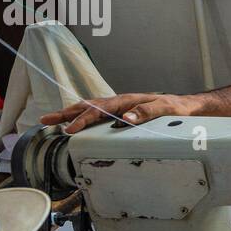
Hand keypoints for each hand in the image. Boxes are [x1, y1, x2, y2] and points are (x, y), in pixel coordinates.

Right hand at [40, 93, 191, 132]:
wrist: (185, 106)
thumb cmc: (176, 108)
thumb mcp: (165, 109)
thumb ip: (147, 112)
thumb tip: (126, 119)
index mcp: (126, 101)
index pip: (98, 110)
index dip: (82, 120)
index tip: (69, 130)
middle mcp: (120, 102)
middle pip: (87, 106)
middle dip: (65, 113)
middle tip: (45, 120)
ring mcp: (119, 106)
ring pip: (89, 108)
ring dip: (70, 114)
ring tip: (52, 120)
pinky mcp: (121, 112)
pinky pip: (97, 113)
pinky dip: (82, 116)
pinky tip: (75, 122)